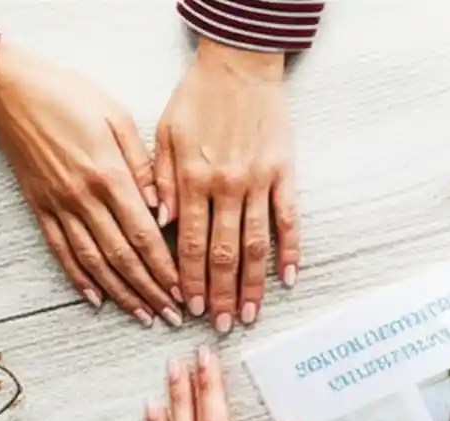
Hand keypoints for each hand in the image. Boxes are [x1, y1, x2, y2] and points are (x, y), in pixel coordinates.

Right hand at [0, 41, 182, 327]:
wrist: (10, 89)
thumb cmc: (70, 95)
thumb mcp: (118, 118)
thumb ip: (143, 166)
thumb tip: (164, 208)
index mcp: (110, 175)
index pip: (144, 235)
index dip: (165, 268)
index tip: (184, 290)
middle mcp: (84, 198)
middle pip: (123, 256)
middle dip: (151, 290)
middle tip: (174, 315)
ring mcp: (59, 205)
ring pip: (94, 261)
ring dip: (121, 293)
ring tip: (144, 316)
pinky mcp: (39, 207)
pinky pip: (61, 251)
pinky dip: (79, 278)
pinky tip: (96, 299)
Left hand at [155, 39, 301, 333]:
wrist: (240, 66)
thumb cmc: (197, 99)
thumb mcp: (163, 134)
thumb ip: (160, 180)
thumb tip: (159, 223)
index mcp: (192, 179)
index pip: (187, 243)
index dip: (188, 280)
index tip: (188, 308)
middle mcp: (226, 187)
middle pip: (222, 254)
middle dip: (220, 294)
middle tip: (221, 326)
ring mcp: (259, 183)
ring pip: (255, 245)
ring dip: (253, 284)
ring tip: (251, 315)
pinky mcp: (284, 175)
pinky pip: (288, 221)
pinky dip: (290, 251)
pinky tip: (289, 279)